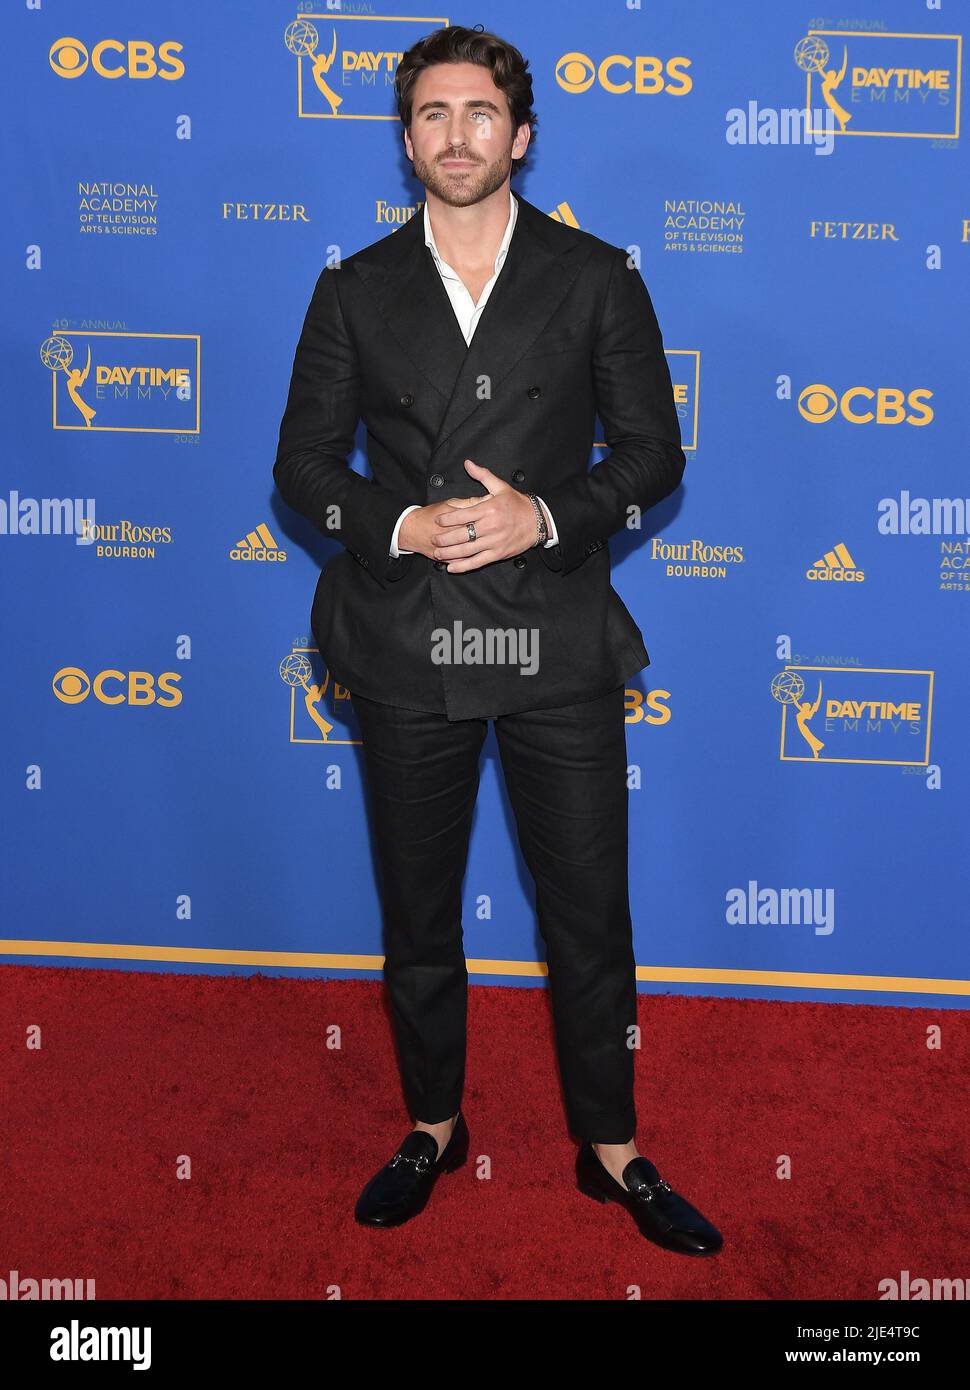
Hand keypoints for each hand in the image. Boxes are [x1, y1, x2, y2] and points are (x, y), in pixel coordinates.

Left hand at [425, 460, 544, 572]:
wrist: (538, 520)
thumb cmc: (517, 504)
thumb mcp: (500, 486)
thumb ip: (482, 475)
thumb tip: (468, 464)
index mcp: (489, 509)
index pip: (462, 515)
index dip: (447, 519)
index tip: (437, 520)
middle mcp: (490, 526)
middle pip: (461, 534)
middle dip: (444, 538)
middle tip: (433, 539)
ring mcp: (494, 542)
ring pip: (467, 550)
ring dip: (449, 553)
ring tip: (437, 553)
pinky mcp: (498, 554)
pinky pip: (477, 562)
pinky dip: (463, 566)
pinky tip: (451, 568)